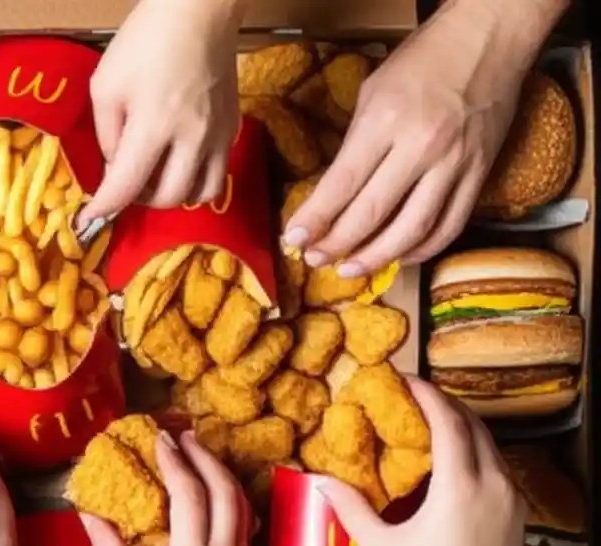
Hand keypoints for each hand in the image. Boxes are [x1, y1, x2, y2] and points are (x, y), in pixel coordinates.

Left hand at [81, 0, 242, 224]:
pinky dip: (195, 179)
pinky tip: (179, 162)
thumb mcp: (105, 85)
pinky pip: (217, 173)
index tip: (88, 218)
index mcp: (153, 127)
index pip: (125, 187)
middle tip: (125, 184)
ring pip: (199, 194)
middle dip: (139, 200)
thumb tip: (114, 168)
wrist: (198, 12)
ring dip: (172, 195)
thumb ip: (106, 135)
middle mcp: (191, 140)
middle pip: (167, 199)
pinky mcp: (233, 127)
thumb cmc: (144, 42)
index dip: (104, 208)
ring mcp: (218, 136)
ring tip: (155, 177)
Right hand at [82, 431, 295, 545]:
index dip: (174, 462)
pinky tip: (217, 489)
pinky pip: (244, 516)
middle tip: (183, 434)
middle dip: (202, 455)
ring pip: (239, 500)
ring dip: (220, 470)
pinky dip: (230, 492)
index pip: (189, 495)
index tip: (160, 439)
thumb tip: (89, 517)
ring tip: (200, 451)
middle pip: (222, 488)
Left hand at [283, 0, 565, 275]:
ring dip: (377, 257)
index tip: (293, 239)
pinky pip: (451, 225)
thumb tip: (333, 193)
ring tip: (348, 270)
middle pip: (373, 213)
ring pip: (413, 229)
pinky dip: (423, 249)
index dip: (315, 218)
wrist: (490, 38)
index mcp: (386, 121)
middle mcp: (422, 146)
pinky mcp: (480, 173)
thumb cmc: (423, 59)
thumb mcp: (373, 92)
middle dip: (337, 244)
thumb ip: (356, 144)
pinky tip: (399, 257)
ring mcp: (456, 163)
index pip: (342, 184)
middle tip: (314, 260)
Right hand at [317, 378, 567, 545]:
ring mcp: (510, 497)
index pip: (448, 421)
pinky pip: (495, 464)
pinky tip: (449, 459)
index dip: (426, 394)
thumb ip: (351, 508)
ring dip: (460, 425)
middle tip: (412, 394)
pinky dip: (473, 448)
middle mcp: (493, 483)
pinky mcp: (516, 511)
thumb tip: (319, 479)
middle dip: (443, 403)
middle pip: (472, 424)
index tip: (404, 379)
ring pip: (488, 443)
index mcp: (461, 486)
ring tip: (428, 420)